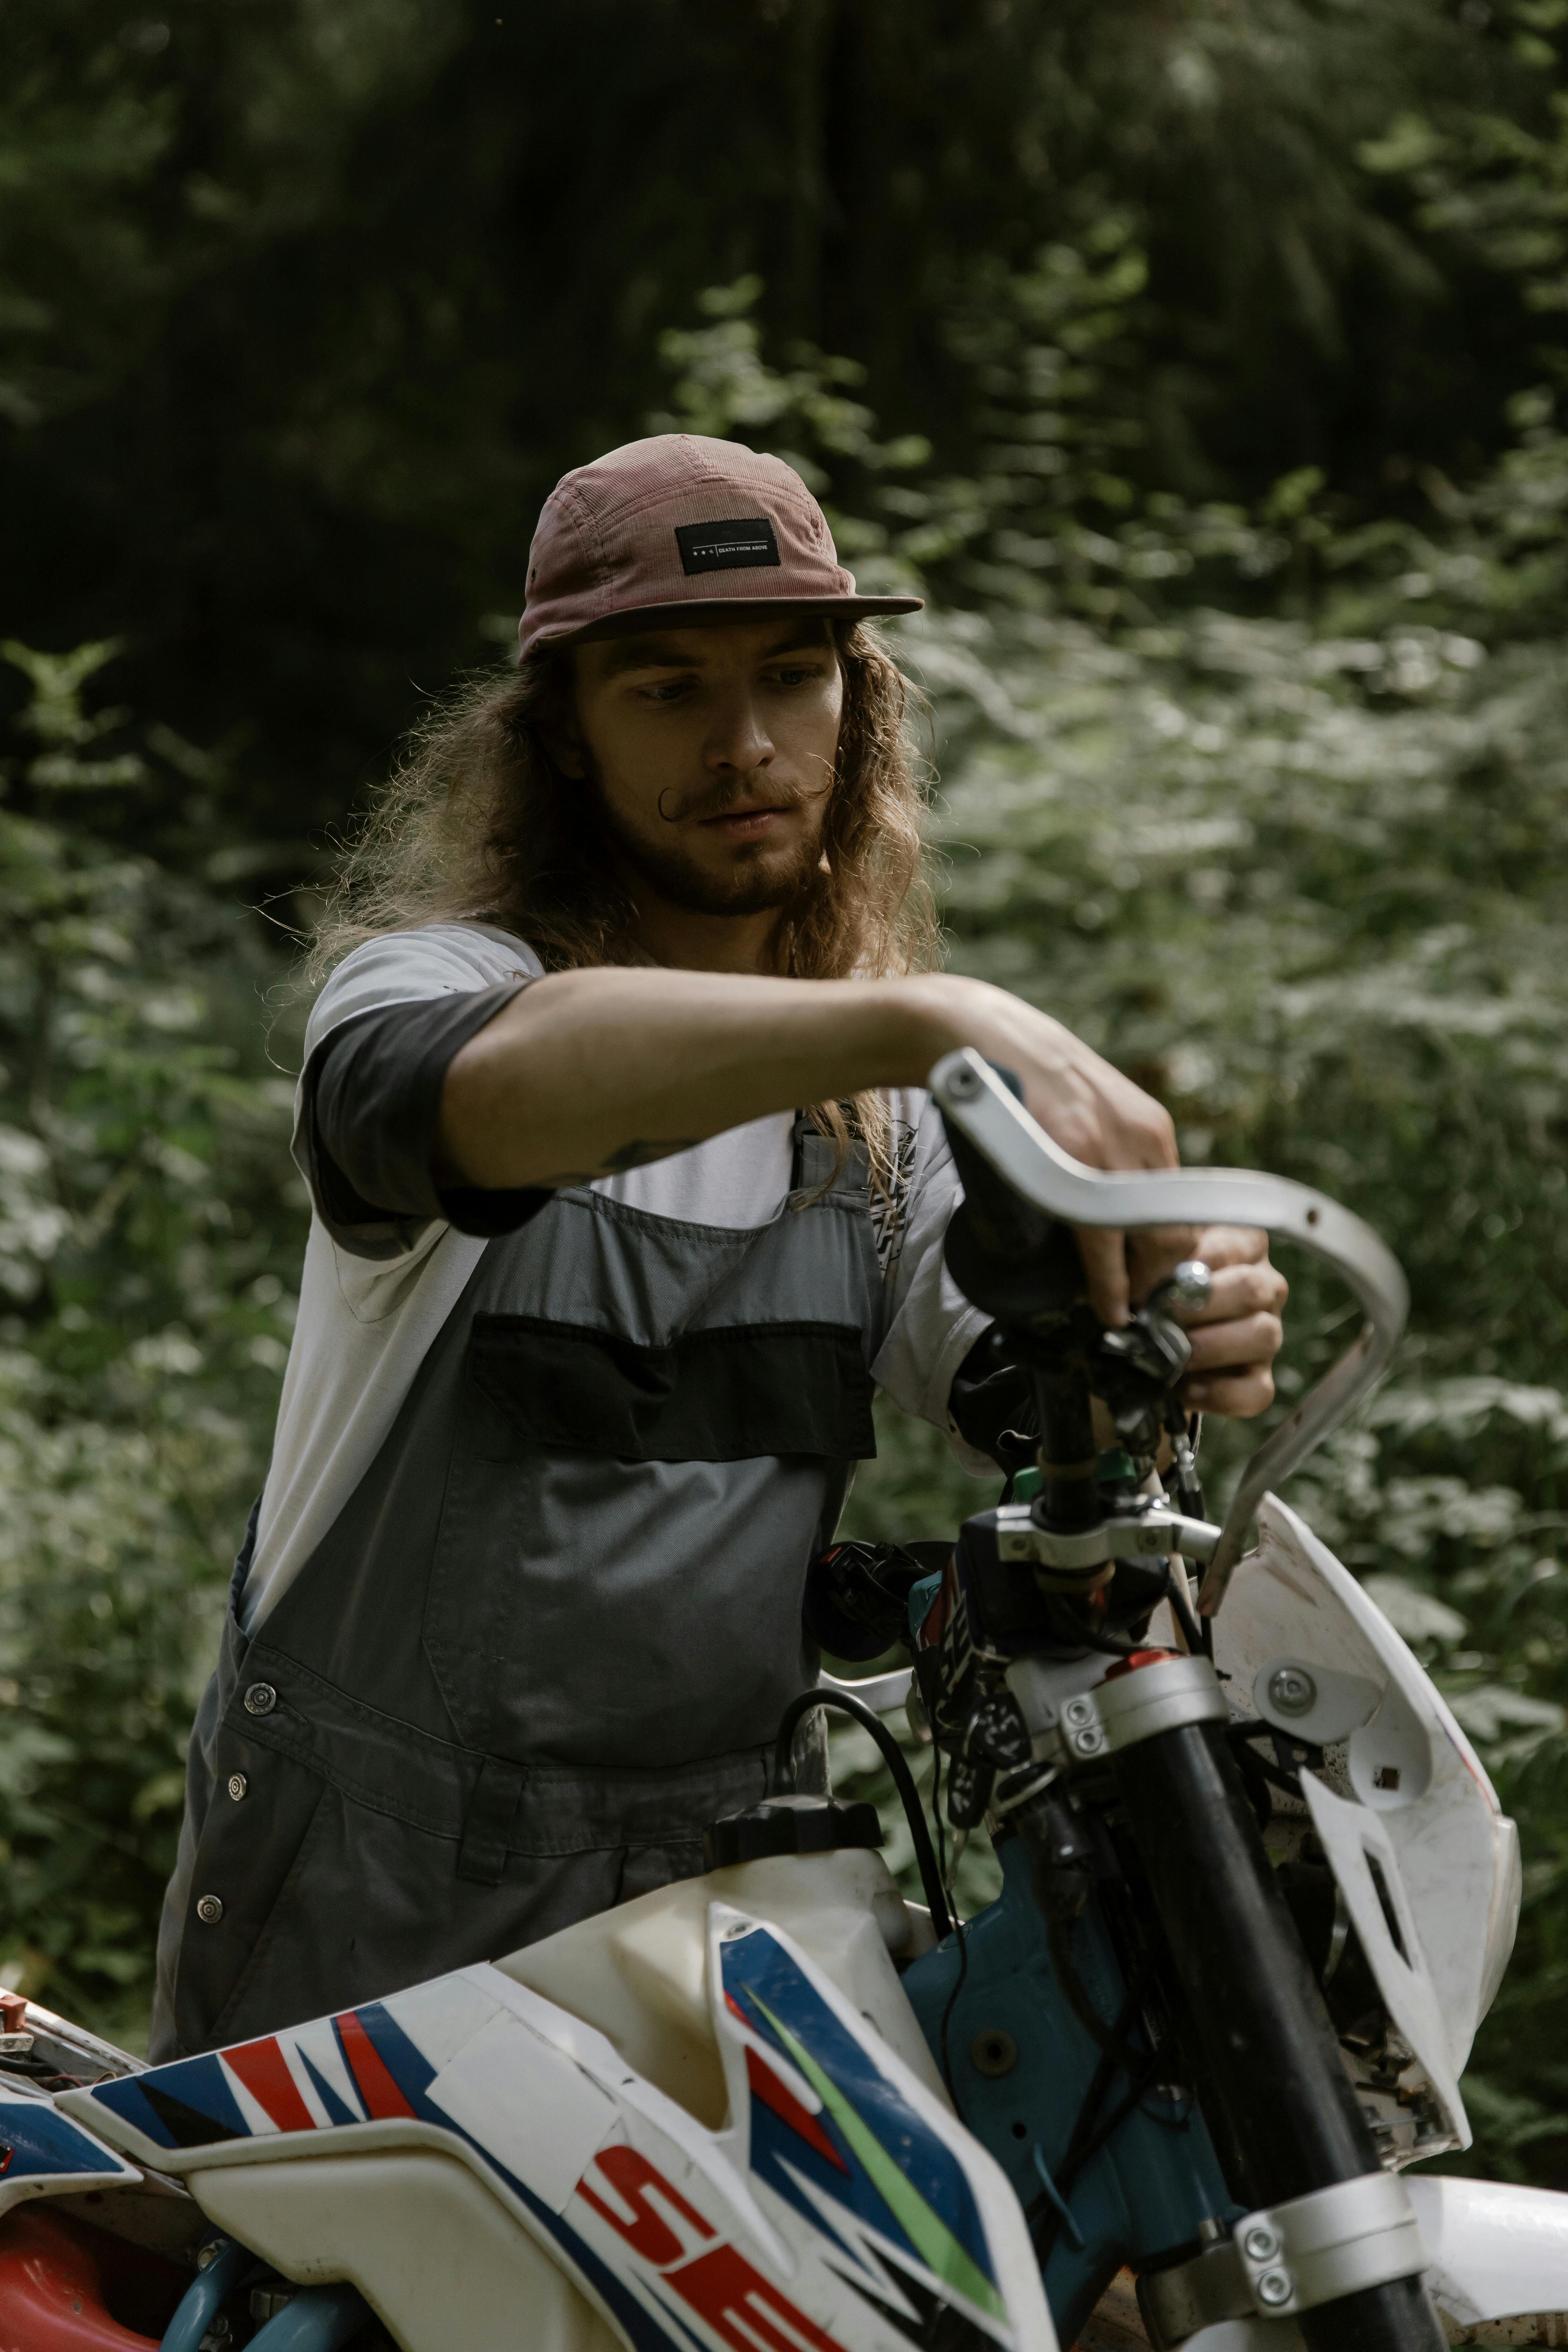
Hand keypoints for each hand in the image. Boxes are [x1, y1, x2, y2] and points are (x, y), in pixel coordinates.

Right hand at [923, 977, 1178, 1324]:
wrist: (983, 1037)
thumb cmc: (1031, 1081)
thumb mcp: (1095, 1111)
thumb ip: (1118, 1157)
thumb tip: (1128, 1216)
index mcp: (1151, 1127)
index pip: (1184, 1209)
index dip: (1175, 1256)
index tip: (1161, 1285)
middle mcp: (1141, 1138)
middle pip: (1177, 1229)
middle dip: (1165, 1279)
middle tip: (1148, 1309)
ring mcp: (1107, 1149)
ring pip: (1148, 1239)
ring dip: (1142, 1285)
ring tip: (1127, 1311)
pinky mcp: (1069, 1160)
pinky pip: (1103, 1238)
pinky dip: (1110, 1280)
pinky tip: (1109, 1303)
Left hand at [1153, 1225, 1286, 1419]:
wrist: (1146, 1338)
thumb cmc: (1148, 1287)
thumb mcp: (1143, 1260)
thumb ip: (1149, 1252)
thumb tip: (1147, 1263)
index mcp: (1241, 1243)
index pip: (1224, 1249)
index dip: (1182, 1269)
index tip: (1145, 1283)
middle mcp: (1264, 1284)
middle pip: (1251, 1290)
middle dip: (1198, 1309)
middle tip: (1159, 1319)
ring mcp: (1268, 1331)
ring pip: (1263, 1335)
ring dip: (1209, 1348)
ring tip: (1171, 1354)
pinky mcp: (1260, 1377)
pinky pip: (1257, 1391)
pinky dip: (1218, 1393)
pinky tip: (1185, 1388)